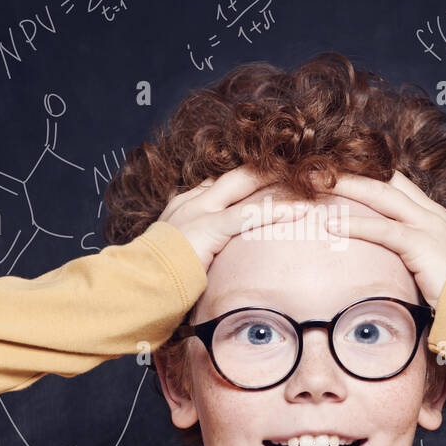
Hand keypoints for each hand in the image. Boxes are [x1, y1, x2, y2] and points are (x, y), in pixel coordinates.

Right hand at [154, 165, 292, 273]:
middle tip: (288, 163)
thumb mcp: (173, 257)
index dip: (241, 181)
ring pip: (244, 187)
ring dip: (276, 181)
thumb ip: (192, 251)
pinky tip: (300, 211)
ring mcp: (200, 212)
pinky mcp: (210, 227)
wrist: (141, 282)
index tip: (261, 178)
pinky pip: (250, 215)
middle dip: (261, 169)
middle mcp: (191, 203)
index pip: (216, 185)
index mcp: (180, 208)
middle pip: (233, 176)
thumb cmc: (155, 277)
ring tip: (305, 178)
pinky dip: (277, 212)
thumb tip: (205, 262)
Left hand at [327, 171, 445, 307]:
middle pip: (383, 181)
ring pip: (380, 196)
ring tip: (313, 185)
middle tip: (316, 168)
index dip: (366, 173)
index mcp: (431, 214)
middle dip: (349, 172)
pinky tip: (330, 225)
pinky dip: (355, 225)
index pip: (395, 182)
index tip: (337, 169)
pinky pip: (383, 230)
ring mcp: (427, 225)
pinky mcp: (422, 244)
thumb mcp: (427, 264)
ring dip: (345, 188)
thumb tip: (379, 258)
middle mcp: (429, 213)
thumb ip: (407, 253)